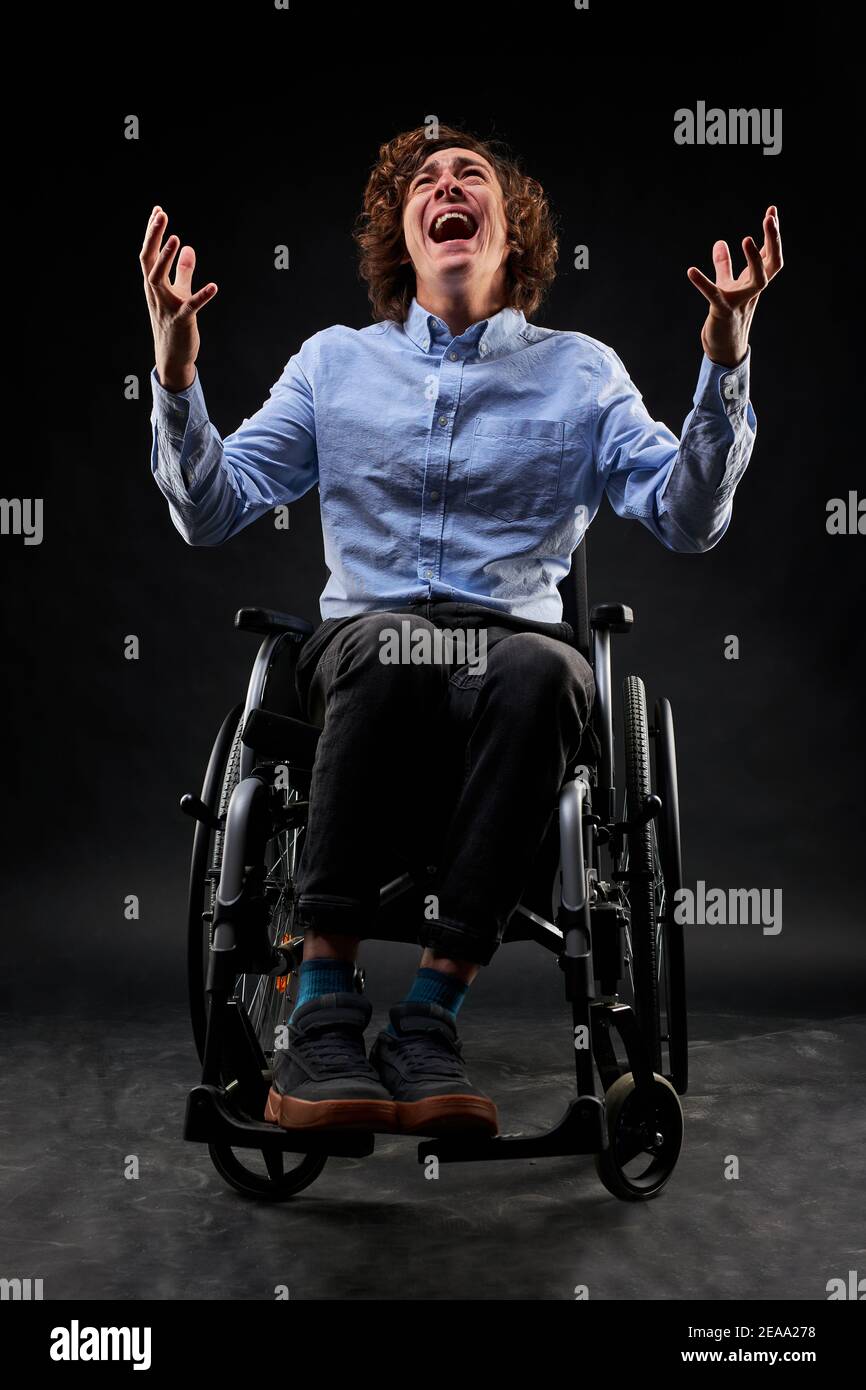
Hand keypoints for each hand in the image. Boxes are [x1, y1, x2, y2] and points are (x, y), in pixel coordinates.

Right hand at [140, 206, 217, 390]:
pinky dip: (202, 296)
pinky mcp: (180, 321)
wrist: (172, 357)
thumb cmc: (174, 323)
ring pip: (158, 280)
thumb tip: (188, 247)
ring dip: (166, 259)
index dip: (152, 232)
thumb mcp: (179, 293)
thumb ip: (183, 271)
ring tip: (176, 239)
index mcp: (153, 285)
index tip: (157, 210)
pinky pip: (190, 307)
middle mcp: (155, 293)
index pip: (148, 254)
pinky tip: (214, 286)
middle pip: (148, 260)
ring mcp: (166, 307)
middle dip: (153, 237)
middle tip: (161, 214)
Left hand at [687, 206, 782, 367]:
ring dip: (754, 260)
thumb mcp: (726, 285)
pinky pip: (714, 296)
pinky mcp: (723, 312)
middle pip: (773, 264)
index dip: (773, 234)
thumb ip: (724, 265)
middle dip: (774, 241)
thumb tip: (720, 242)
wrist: (723, 348)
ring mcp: (741, 302)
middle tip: (770, 218)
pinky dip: (702, 283)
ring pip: (758, 281)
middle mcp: (753, 291)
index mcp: (754, 282)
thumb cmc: (727, 315)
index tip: (772, 210)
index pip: (770, 255)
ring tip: (747, 239)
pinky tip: (690, 271)